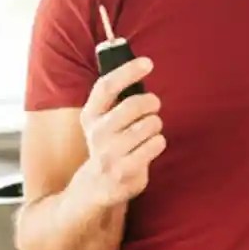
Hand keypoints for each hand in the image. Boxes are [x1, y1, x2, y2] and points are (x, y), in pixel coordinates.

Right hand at [75, 57, 164, 208]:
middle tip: (154, 105)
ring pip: (148, 124)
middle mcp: (97, 133)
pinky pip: (155, 144)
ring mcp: (110, 153)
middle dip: (151, 102)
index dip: (128, 71)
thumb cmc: (109, 143)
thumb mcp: (102, 119)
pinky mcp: (125, 170)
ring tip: (150, 129)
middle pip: (132, 105)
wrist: (97, 186)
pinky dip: (158, 142)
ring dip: (156, 124)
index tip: (148, 63)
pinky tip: (151, 146)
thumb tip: (139, 66)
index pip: (107, 86)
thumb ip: (116, 97)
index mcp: (90, 115)